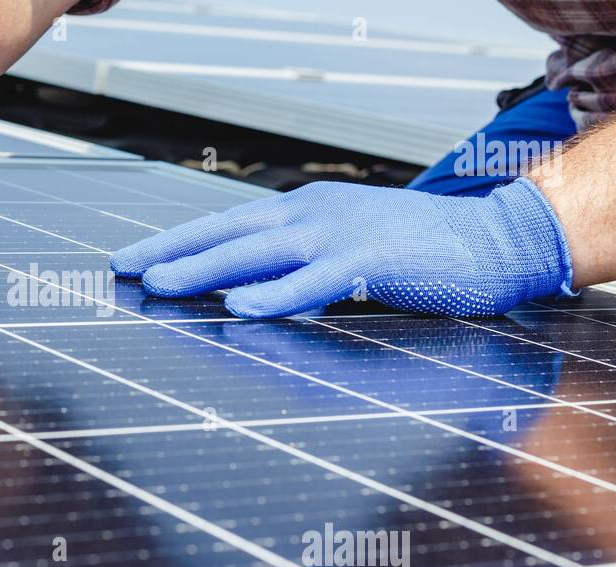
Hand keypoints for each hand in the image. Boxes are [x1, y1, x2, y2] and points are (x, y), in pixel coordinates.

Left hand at [109, 179, 575, 317]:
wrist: (494, 241)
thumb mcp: (346, 247)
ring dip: (204, 268)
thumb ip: (299, 264)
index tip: (133, 258)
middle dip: (171, 251)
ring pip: (258, 252)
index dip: (178, 242)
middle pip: (228, 232)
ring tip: (158, 284)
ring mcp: (341, 235)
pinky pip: (312, 281)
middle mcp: (314, 214)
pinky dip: (274, 294)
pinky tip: (238, 307)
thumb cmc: (419, 251)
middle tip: (121, 268)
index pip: (227, 224)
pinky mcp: (371, 263)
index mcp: (306, 210)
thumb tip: (246, 289)